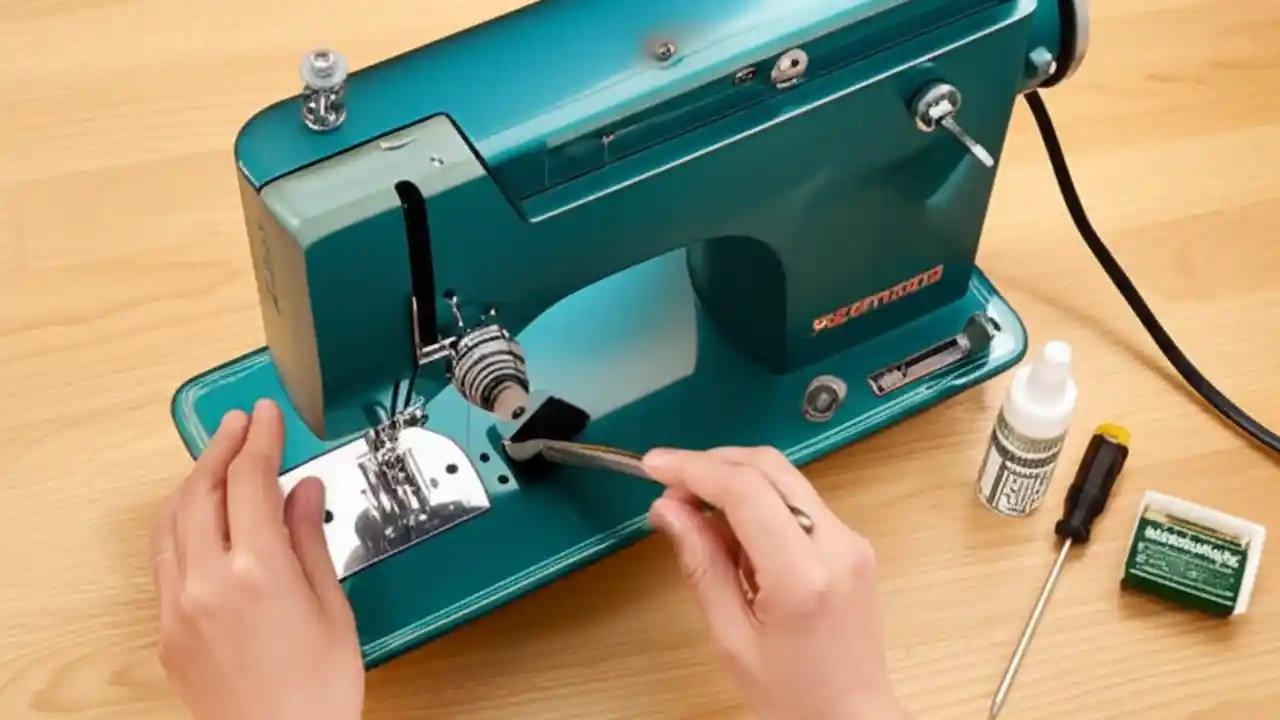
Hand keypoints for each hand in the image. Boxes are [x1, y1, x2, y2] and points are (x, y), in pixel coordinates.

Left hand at [151, 400, 363, 719]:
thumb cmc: (319, 691)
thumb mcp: (332, 607)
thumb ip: (309, 541)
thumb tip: (303, 491)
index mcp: (259, 572)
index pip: (251, 481)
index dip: (259, 438)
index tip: (265, 414)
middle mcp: (209, 583)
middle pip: (201, 490)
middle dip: (220, 448)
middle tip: (240, 424)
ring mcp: (180, 607)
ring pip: (172, 521)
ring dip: (193, 481)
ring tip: (217, 460)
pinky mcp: (167, 631)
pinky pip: (164, 559)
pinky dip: (179, 522)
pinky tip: (198, 516)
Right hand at [643, 447, 906, 719]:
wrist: (853, 718)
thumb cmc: (793, 694)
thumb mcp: (731, 638)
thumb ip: (701, 566)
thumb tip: (668, 509)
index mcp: (802, 576)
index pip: (746, 491)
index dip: (694, 468)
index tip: (654, 465)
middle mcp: (837, 545)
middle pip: (769, 467)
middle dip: (712, 464)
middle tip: (669, 486)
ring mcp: (852, 540)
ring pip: (785, 478)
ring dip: (735, 480)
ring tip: (696, 514)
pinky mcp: (854, 543)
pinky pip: (799, 501)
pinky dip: (760, 501)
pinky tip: (734, 535)